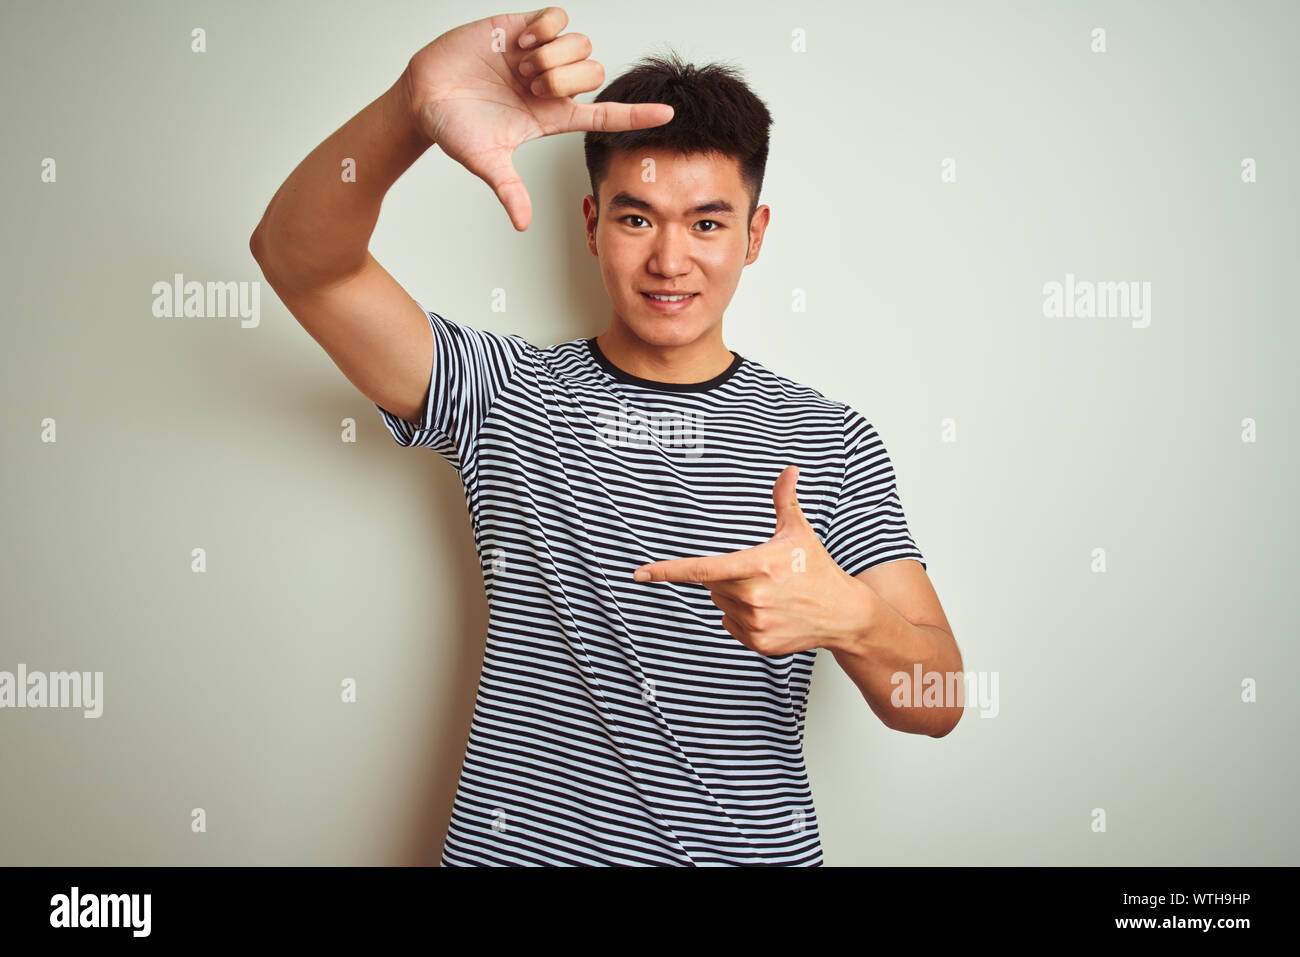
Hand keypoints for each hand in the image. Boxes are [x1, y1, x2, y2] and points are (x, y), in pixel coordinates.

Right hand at [404, 6, 674, 230]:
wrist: (424, 95)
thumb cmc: (454, 130)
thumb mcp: (485, 162)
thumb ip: (508, 189)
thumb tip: (522, 224)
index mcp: (551, 117)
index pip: (605, 115)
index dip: (637, 115)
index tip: (669, 115)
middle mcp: (553, 85)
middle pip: (595, 73)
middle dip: (567, 78)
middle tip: (530, 86)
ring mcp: (540, 56)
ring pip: (581, 44)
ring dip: (553, 55)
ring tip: (519, 64)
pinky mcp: (524, 27)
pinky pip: (558, 17)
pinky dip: (544, 29)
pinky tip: (519, 42)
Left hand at [632, 466, 875, 656]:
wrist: (843, 614)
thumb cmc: (818, 569)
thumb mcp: (799, 532)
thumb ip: (785, 500)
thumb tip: (788, 470)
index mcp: (758, 566)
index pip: (701, 569)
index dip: (667, 571)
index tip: (640, 574)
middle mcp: (754, 597)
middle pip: (712, 584)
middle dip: (727, 576)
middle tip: (759, 573)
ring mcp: (756, 624)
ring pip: (720, 603)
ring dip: (734, 596)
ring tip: (768, 593)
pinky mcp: (759, 643)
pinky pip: (730, 624)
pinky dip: (742, 617)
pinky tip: (769, 611)